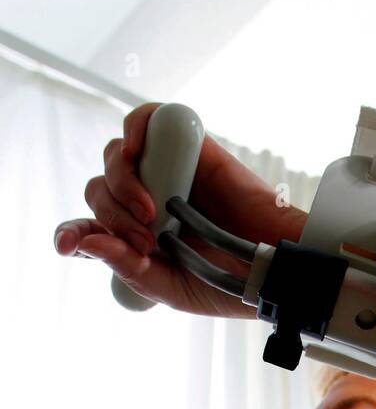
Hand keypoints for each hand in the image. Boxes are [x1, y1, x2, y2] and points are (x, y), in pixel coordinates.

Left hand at [53, 102, 308, 317]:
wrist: (273, 265)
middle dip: (111, 216)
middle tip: (145, 239)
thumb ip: (127, 268)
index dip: (71, 233)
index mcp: (139, 240)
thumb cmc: (228, 283)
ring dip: (120, 183)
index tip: (69, 245)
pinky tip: (136, 155)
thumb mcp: (169, 288)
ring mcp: (166, 173)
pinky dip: (132, 130)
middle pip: (99, 191)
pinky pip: (146, 120)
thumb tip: (89, 242)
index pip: (88, 228)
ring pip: (116, 157)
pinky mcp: (188, 148)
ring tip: (150, 212)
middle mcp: (146, 203)